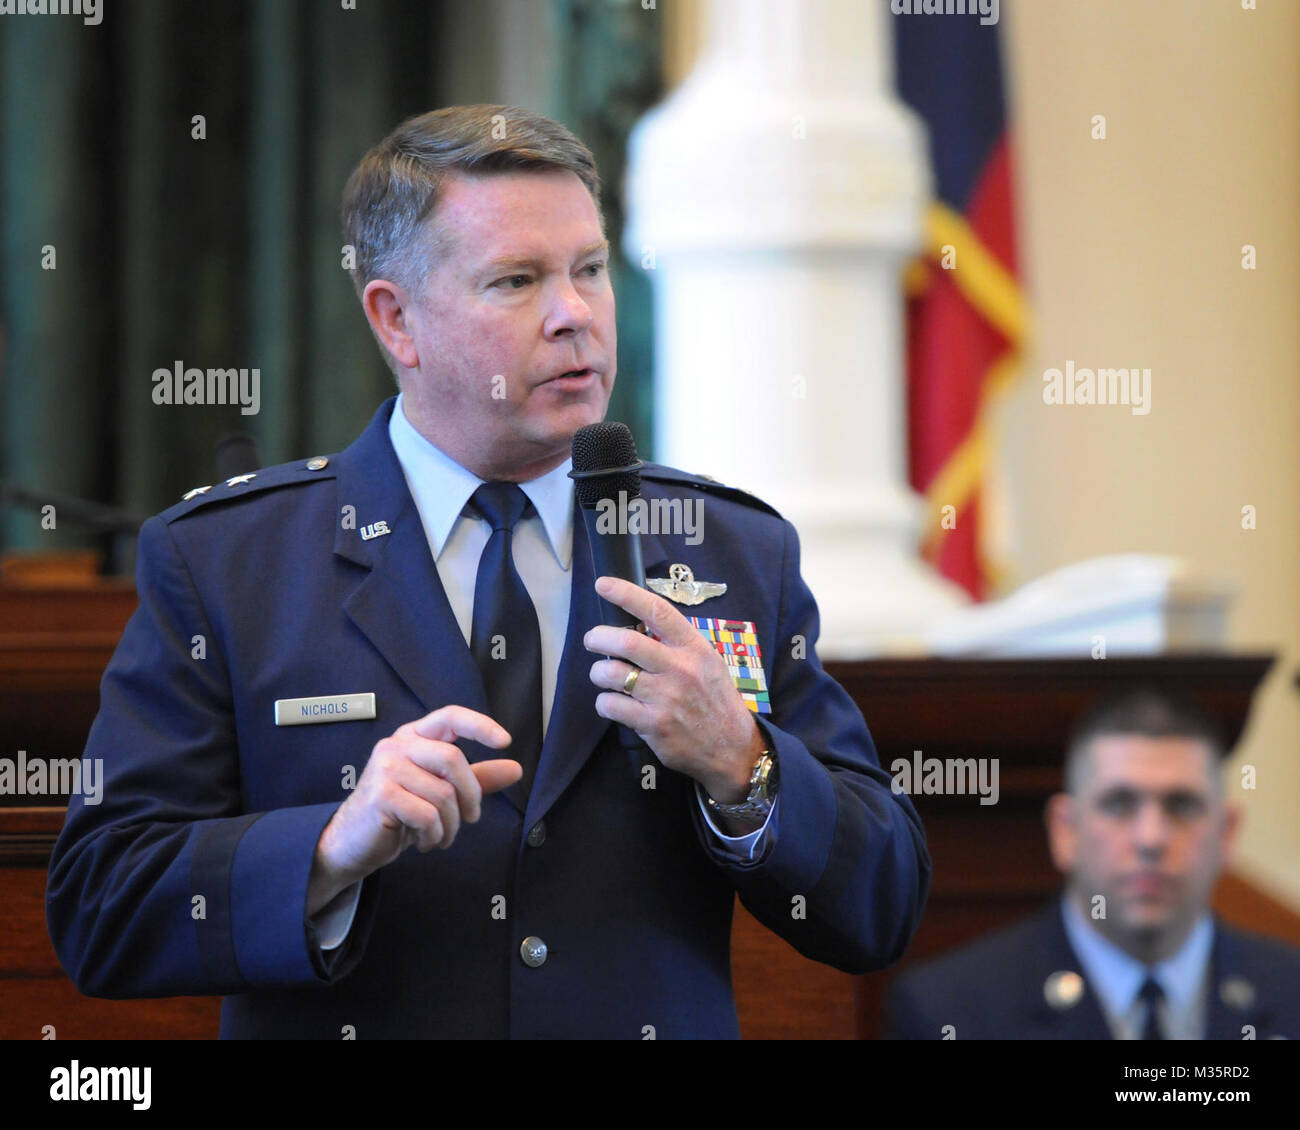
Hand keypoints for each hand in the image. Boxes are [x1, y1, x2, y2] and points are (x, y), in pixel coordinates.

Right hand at [307, 706, 521, 914]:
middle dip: (471, 795)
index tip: (505, 742)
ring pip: (443, 793)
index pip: (450, 716)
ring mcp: (385, 768)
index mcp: (413, 737)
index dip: (480, 725)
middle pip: (453, 759)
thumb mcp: (441, 792)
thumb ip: (476, 779)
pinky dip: (434, 836)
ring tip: (440, 835)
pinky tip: (424, 840)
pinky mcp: (380, 795)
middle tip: (471, 818)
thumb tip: (516, 769)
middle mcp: (397, 746)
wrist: (353, 842)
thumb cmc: (398, 813)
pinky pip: (427, 816)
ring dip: (451, 825)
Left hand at [585, 575, 765, 806]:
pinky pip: (611, 706)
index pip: (657, 611)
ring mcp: (666, 698)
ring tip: (602, 676)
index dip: (626, 594)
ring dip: (598, 673)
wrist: (731, 747)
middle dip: (598, 637)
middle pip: (626, 641)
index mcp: (693, 648)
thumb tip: (638, 624)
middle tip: (592, 640)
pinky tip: (613, 704)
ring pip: (612, 674)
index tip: (602, 584)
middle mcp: (680, 669)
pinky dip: (604, 702)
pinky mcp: (653, 725)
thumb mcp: (707, 662)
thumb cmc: (714, 700)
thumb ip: (676, 644)